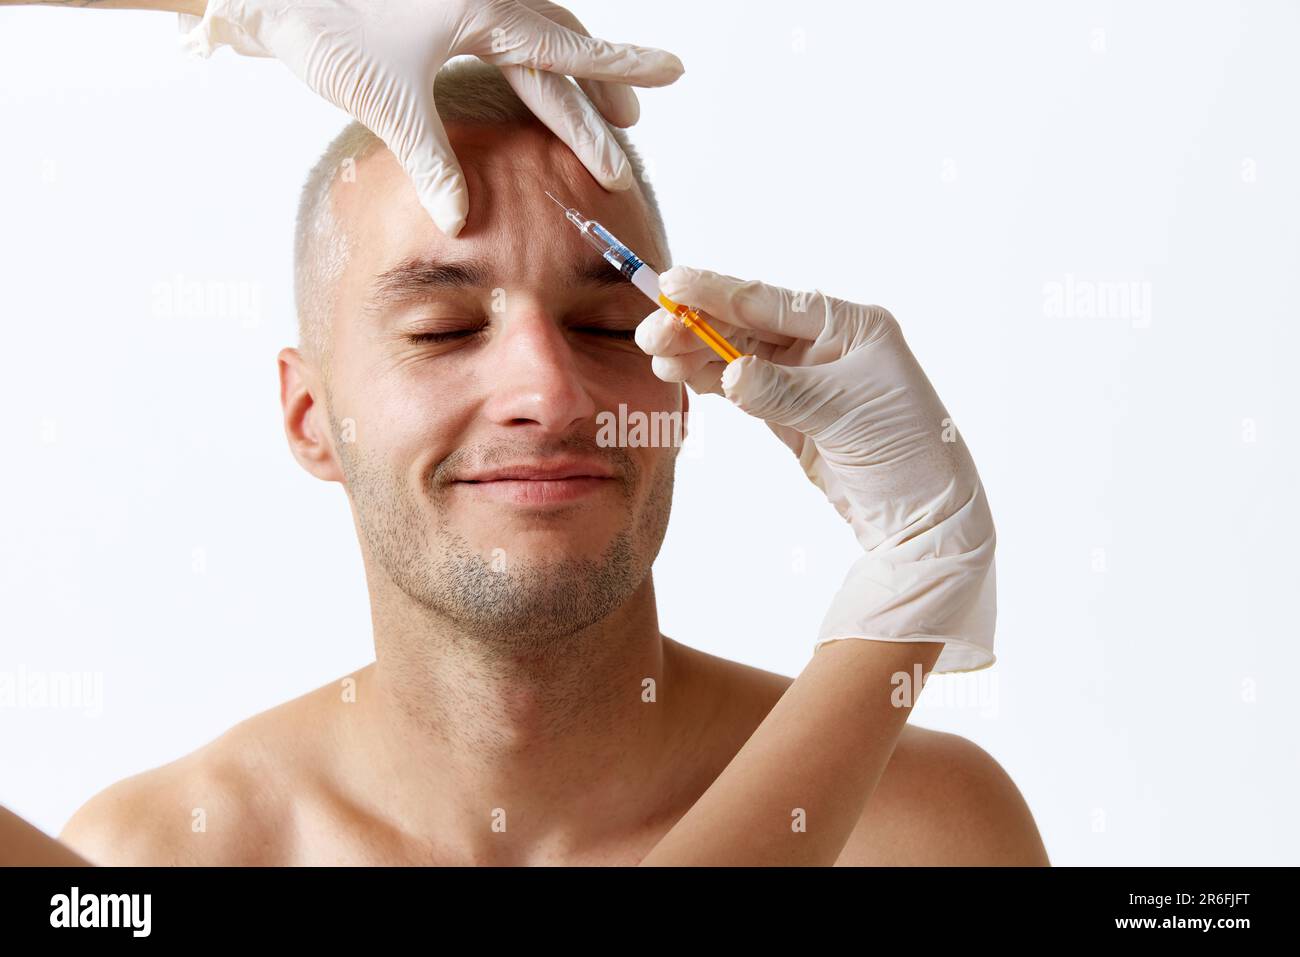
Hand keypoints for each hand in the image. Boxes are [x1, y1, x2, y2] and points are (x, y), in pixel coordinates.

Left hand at [176, 0, 683, 235]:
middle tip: (632, 117)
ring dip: (568, 62)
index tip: (673, 71)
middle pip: (562, 37)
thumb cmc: (325, 25)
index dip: (622, 69)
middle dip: (602, 79)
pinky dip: (527, 48)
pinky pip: (504, 21)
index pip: (568, 51)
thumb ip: (433, 161)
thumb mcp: (387, 100)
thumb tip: (463, 222)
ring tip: (593, 96)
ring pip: (536, 23)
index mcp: (483, 9)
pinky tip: (523, 68)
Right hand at [636, 266, 996, 672]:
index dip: (720, 292)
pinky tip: (682, 373)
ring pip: (740, 356)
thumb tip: (728, 374)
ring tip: (656, 354)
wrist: (926, 517)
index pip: (774, 302)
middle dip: (698, 326)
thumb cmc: (906, 454)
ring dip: (698, 353)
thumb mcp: (843, 414)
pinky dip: (713, 380)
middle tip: (652, 331)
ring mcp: (808, 378)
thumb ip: (782, 391)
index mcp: (852, 325)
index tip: (673, 286)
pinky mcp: (794, 414)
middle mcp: (828, 344)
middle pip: (750, 325)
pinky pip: (745, 389)